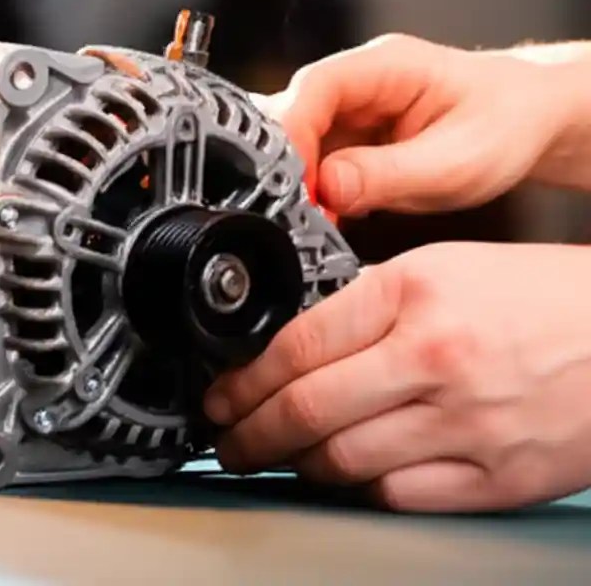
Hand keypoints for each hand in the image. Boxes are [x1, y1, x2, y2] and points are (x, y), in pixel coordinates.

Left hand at [203, 241, 590, 511]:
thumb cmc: (544, 299)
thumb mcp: (447, 270)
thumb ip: (368, 306)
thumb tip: (292, 348)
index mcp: (415, 293)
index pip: (296, 347)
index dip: (241, 381)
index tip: (220, 396)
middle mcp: (437, 357)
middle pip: (306, 410)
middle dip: (248, 434)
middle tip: (227, 440)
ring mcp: (468, 422)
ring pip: (343, 460)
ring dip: (295, 464)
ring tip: (279, 458)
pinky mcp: (498, 476)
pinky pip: (399, 495)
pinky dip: (359, 491)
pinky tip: (345, 478)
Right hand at [261, 34, 588, 216]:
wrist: (531, 125)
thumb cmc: (507, 125)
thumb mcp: (458, 161)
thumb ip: (390, 174)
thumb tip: (328, 187)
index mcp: (385, 66)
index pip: (315, 88)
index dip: (292, 133)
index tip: (295, 182)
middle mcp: (359, 84)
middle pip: (294, 115)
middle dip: (290, 164)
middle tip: (302, 210)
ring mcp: (351, 113)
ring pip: (299, 145)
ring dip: (302, 185)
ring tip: (323, 219)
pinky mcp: (350, 143)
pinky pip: (316, 167)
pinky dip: (317, 196)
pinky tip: (334, 217)